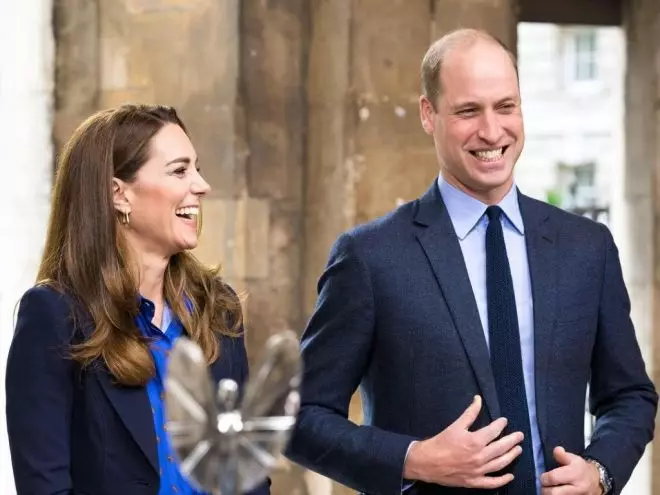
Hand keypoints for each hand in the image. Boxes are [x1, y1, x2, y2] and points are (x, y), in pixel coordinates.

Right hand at [403, 395, 523, 488]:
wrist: (426, 462)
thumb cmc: (440, 442)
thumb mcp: (455, 425)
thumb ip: (470, 413)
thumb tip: (478, 399)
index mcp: (475, 441)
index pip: (494, 431)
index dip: (501, 425)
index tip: (504, 421)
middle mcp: (480, 457)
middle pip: (502, 447)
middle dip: (513, 440)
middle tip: (520, 435)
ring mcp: (478, 471)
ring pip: (501, 464)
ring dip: (511, 456)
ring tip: (518, 450)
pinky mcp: (474, 482)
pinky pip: (492, 482)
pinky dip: (502, 480)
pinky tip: (510, 476)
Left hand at [540, 447, 601, 494]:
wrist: (596, 481)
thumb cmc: (581, 469)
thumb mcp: (573, 459)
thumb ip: (562, 455)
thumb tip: (556, 450)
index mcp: (574, 474)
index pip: (553, 478)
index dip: (544, 478)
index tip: (543, 477)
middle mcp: (577, 488)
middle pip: (554, 493)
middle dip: (545, 489)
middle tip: (545, 486)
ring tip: (550, 489)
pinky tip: (556, 492)